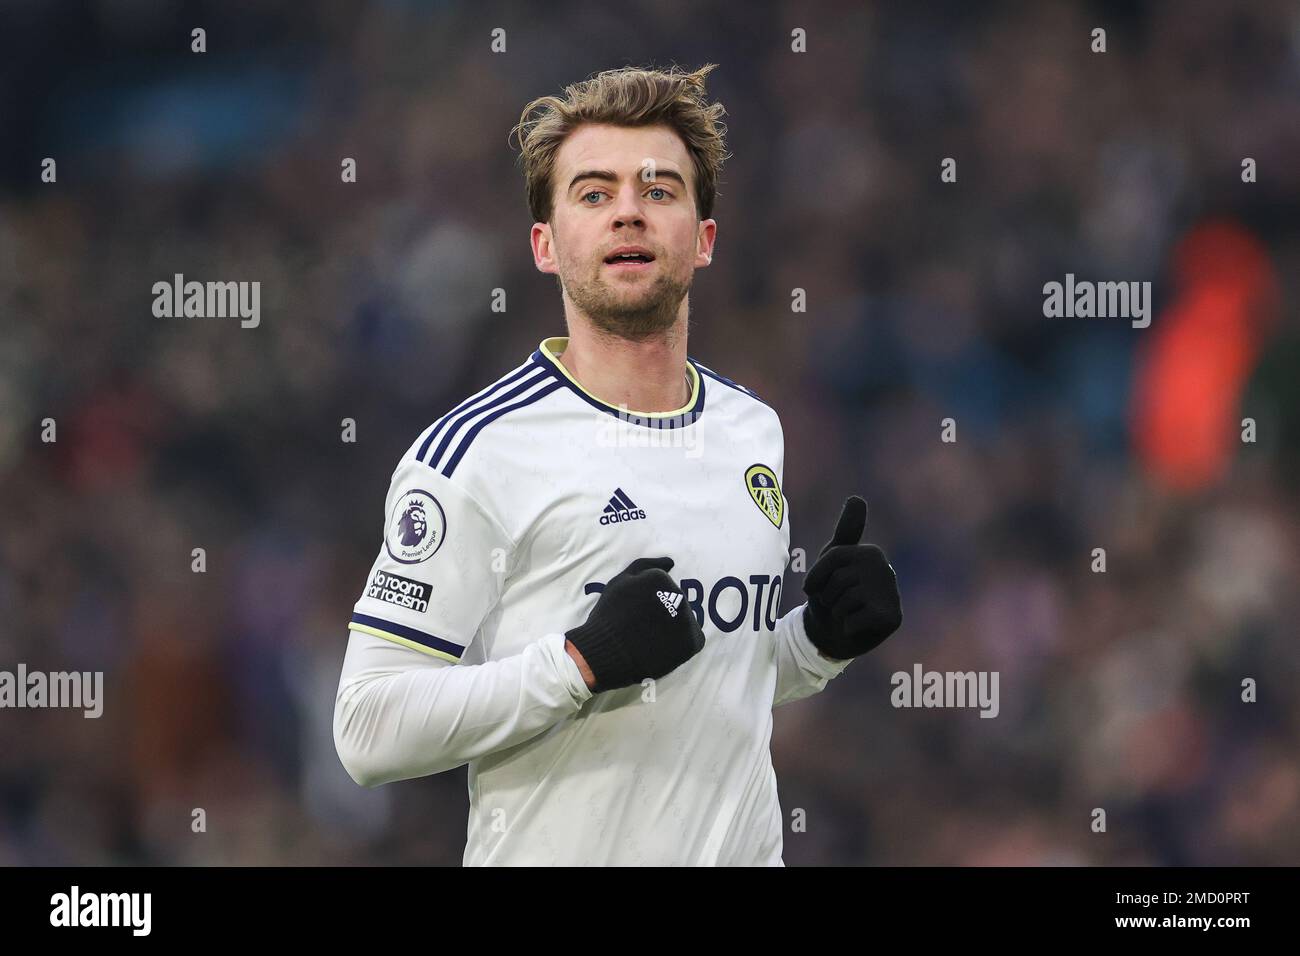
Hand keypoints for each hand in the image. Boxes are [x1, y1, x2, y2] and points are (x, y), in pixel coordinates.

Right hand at [565, 557, 705, 692]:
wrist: (606, 651)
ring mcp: (687, 619)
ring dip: (673, 629)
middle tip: (642, 628)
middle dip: (662, 615)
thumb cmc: (609, 616)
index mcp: (661, 579)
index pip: (664, 589)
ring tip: (651, 640)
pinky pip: (693, 640)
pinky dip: (681, 645)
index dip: (649, 604)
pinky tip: (663, 649)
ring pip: (684, 621)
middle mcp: (678, 596)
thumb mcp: (620, 581)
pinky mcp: (693, 641)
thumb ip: (645, 566)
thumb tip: (670, 561)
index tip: (635, 613)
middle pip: (675, 604)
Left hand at [801, 496, 901, 660]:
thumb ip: (844, 532)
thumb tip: (857, 497)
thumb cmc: (832, 592)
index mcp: (870, 553)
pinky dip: (847, 627)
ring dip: (837, 613)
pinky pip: (853, 620)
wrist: (835, 632)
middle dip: (828, 596)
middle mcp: (886, 569)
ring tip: (847, 613)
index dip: (816, 577)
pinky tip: (856, 626)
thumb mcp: (832, 561)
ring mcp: (891, 594)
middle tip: (838, 602)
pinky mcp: (892, 617)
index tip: (814, 587)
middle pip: (838, 581)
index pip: (833, 558)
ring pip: (844, 602)